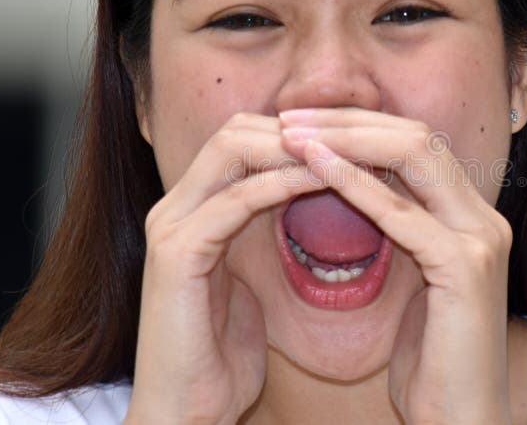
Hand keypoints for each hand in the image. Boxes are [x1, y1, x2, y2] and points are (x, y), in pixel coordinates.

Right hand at [126, 113, 321, 424]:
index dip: (297, 134)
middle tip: (355, 142)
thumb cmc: (223, 354)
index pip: (242, 138)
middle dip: (300, 130)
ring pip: (235, 149)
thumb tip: (307, 196)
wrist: (186, 412)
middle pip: (236, 130)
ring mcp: (171, 226)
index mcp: (191, 209)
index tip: (351, 144)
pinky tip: (324, 185)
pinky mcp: (177, 254)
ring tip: (349, 154)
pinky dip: (283, 185)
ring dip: (297, 148)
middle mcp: (175, 207)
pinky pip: (237, 200)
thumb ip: (263, 230)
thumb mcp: (249, 277)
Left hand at [280, 108, 511, 424]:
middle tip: (290, 117)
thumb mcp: (415, 278)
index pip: (416, 144)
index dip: (359, 125)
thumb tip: (353, 183)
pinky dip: (357, 184)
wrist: (460, 418)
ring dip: (347, 140)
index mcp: (471, 216)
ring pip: (415, 158)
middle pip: (417, 136)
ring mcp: (481, 239)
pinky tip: (315, 169)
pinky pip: (404, 214)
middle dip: (349, 120)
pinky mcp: (467, 268)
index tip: (305, 124)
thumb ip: (400, 227)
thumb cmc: (430, 358)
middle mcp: (484, 218)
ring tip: (292, 133)